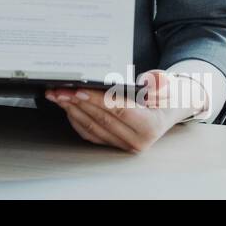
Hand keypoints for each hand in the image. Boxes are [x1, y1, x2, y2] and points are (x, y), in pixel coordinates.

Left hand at [44, 70, 197, 152]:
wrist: (168, 109)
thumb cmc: (165, 95)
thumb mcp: (167, 85)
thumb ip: (159, 82)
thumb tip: (155, 80)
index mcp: (150, 127)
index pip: (119, 111)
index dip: (97, 100)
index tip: (78, 89)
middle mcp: (136, 141)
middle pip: (101, 119)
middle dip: (77, 102)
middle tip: (59, 90)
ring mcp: (123, 145)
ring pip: (91, 127)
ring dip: (72, 110)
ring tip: (57, 96)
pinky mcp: (113, 144)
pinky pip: (89, 133)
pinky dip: (75, 118)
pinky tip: (66, 106)